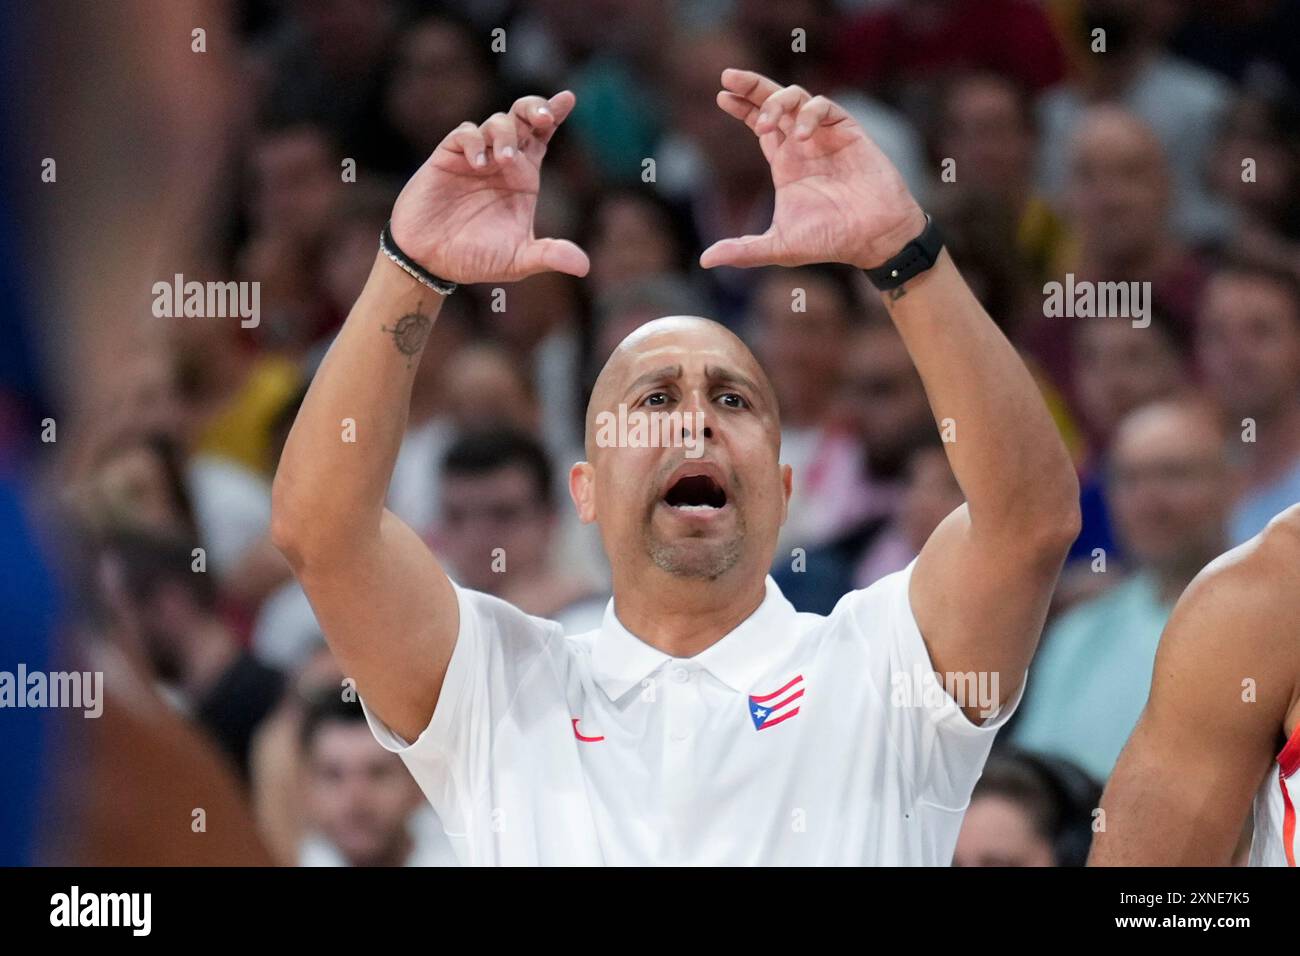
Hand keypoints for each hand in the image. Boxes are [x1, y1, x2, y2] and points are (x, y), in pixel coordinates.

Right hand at [389, 92, 589, 283]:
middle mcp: (501, 161)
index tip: (568, 98)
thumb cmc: (475, 258)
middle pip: (522, 118)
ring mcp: (475, 157)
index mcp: (523, 177)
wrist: (430, 260)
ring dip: (505, 134)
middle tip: (543, 118)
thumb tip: (584, 266)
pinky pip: (464, 134)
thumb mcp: (518, 261)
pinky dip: (474, 142)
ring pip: (496, 122)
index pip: (542, 138)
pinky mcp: (447, 157)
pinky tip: (478, 164)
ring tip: (504, 160)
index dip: (554, 115)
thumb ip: (549, 256)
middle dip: (534, 108)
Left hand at [699, 70, 925, 270]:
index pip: (760, 125)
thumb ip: (743, 250)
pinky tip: (801, 138)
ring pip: (797, 97)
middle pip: (774, 102)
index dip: (743, 108)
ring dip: (776, 102)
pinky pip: (824, 107)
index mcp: (786, 164)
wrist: (873, 238)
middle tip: (728, 77)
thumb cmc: (830, 241)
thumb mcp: (779, 247)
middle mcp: (803, 145)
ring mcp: (825, 136)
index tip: (721, 96)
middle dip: (751, 86)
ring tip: (765, 124)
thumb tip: (705, 261)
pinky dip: (809, 115)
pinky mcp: (848, 132)